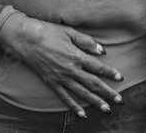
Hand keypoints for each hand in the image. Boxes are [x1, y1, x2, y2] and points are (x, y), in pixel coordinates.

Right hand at [0, 13, 122, 116]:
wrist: (25, 39)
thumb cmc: (47, 31)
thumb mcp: (68, 32)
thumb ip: (86, 41)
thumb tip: (103, 50)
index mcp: (76, 55)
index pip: (98, 67)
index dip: (110, 72)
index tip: (120, 77)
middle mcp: (70, 69)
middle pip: (93, 83)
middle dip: (108, 92)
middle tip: (120, 100)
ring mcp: (61, 78)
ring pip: (82, 93)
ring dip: (96, 102)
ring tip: (107, 109)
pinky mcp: (52, 83)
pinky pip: (65, 98)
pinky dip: (74, 107)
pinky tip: (83, 115)